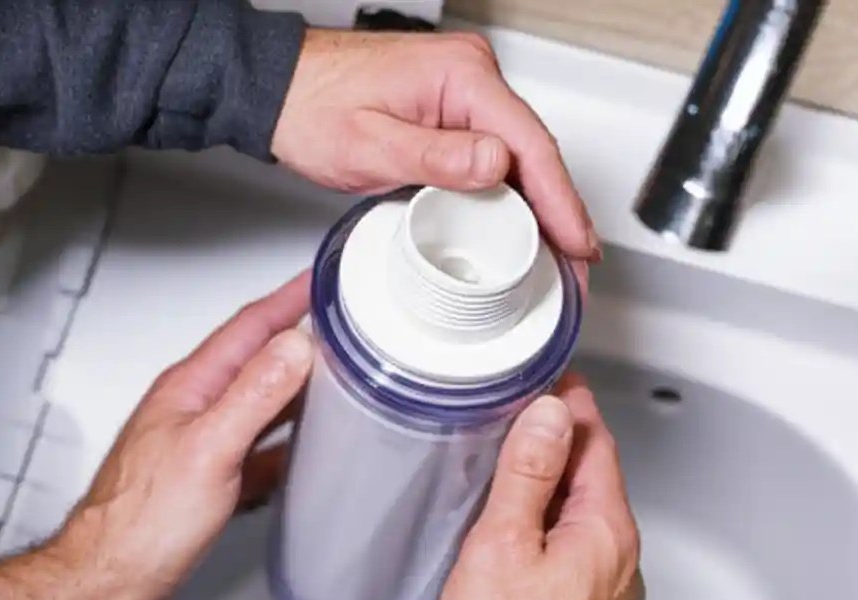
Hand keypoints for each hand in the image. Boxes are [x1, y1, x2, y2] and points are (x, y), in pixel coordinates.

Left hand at [54, 273, 313, 599]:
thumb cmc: (141, 522)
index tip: (318, 281)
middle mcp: (193, 408)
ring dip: (296, 390)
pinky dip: (284, 442)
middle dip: (297, 338)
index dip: (286, 300)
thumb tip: (293, 348)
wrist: (109, 581)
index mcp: (190, 388)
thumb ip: (254, 395)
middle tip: (339, 325)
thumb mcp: (210, 449)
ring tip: (334, 379)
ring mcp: (198, 443)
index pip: (247, 328)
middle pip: (254, 360)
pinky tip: (302, 452)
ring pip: (257, 404)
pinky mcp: (205, 478)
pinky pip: (255, 446)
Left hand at [272, 29, 599, 261]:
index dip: (561, 200)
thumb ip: (435, 156)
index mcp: (462, 75)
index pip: (531, 144)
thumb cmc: (311, 105)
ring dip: (540, 208)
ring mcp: (465, 92)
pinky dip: (513, 194)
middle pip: (536, 153)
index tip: (578, 242)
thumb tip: (497, 164)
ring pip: (521, 157)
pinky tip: (523, 227)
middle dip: (561, 213)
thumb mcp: (371, 144)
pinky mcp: (454, 110)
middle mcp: (471, 76)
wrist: (278, 89)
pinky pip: (497, 154)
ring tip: (559, 257)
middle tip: (576, 266)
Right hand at [431, 374, 643, 599]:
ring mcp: (607, 595)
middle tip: (527, 409)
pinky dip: (551, 526)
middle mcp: (620, 564)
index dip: (573, 406)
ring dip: (556, 485)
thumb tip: (551, 415)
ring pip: (585, 518)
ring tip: (516, 461)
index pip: (598, 445)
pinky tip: (518, 530)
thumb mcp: (503, 544)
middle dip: (564, 442)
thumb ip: (528, 474)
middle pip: (597, 479)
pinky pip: (576, 552)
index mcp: (607, 534)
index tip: (554, 379)